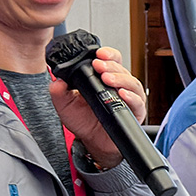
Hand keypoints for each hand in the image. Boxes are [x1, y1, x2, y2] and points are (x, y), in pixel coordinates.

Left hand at [50, 46, 144, 170]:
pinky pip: (138, 102)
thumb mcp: (64, 104)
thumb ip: (58, 91)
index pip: (111, 60)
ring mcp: (129, 98)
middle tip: (99, 66)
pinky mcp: (135, 112)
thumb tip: (57, 80)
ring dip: (120, 78)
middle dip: (110, 65)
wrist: (92, 142)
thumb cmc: (83, 121)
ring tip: (107, 78)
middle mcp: (119, 86)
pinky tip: (121, 94)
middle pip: (122, 69)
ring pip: (132, 83)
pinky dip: (131, 97)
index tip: (98, 54)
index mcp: (103, 79)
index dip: (107, 54)